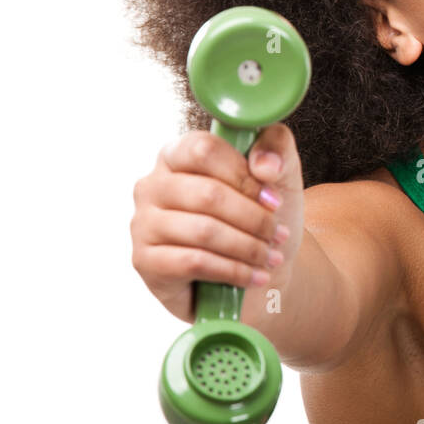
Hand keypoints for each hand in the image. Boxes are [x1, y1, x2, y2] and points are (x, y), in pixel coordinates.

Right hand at [130, 123, 304, 321]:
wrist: (252, 271)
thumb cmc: (258, 216)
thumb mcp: (280, 174)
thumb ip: (277, 147)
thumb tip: (264, 165)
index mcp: (178, 154)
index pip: (204, 150)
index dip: (244, 175)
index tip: (274, 200)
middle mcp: (153, 185)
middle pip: (208, 194)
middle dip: (253, 219)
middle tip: (279, 235)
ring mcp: (144, 223)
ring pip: (203, 231)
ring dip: (248, 248)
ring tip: (271, 258)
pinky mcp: (145, 260)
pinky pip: (194, 262)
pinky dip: (232, 271)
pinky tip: (254, 276)